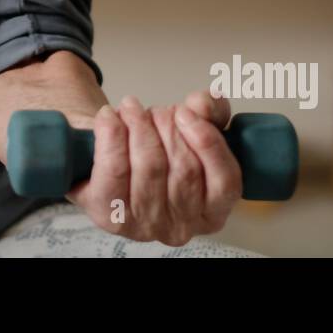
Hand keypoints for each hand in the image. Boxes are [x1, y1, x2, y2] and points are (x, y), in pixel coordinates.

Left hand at [65, 90, 241, 245]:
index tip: (185, 112)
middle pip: (185, 170)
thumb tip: (202, 104)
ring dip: (140, 125)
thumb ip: (210, 110)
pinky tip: (109, 116)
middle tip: (156, 110)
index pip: (225, 182)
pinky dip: (111, 135)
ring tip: (132, 109)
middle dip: (168, 128)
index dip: (208, 143)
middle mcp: (182, 227)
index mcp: (213, 212)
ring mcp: (144, 226)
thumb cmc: (157, 143)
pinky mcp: (110, 215)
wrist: (106, 151)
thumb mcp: (194, 124)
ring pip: (150, 167)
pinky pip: (114, 169)